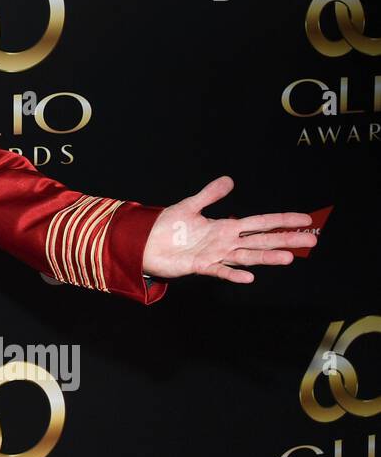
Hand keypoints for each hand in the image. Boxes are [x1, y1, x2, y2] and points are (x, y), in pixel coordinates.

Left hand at [142, 175, 317, 282]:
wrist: (144, 243)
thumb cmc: (167, 227)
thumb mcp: (189, 206)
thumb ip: (210, 194)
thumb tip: (230, 180)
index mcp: (225, 227)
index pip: (259, 222)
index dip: (282, 220)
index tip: (305, 219)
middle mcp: (225, 242)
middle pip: (261, 240)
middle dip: (285, 239)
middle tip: (311, 240)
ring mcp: (214, 255)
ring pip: (247, 256)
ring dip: (266, 257)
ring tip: (288, 258)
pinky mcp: (200, 266)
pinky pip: (220, 270)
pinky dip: (233, 273)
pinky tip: (248, 276)